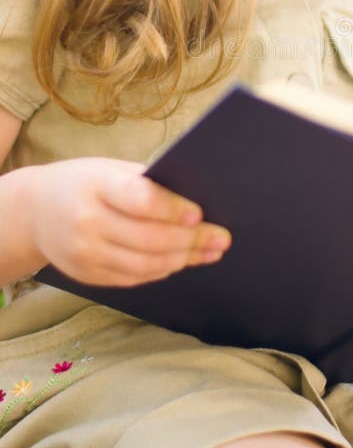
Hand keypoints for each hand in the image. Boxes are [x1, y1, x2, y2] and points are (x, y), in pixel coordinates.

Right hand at [25, 157, 231, 286]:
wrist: (35, 211)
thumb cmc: (85, 182)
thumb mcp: (109, 169)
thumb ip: (145, 182)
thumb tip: (195, 197)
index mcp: (96, 187)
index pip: (140, 200)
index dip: (172, 209)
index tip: (200, 214)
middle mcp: (87, 223)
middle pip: (148, 238)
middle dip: (191, 240)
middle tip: (221, 238)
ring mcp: (85, 254)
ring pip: (145, 264)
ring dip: (183, 259)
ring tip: (210, 251)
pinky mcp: (87, 275)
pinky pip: (133, 278)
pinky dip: (162, 270)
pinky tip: (181, 261)